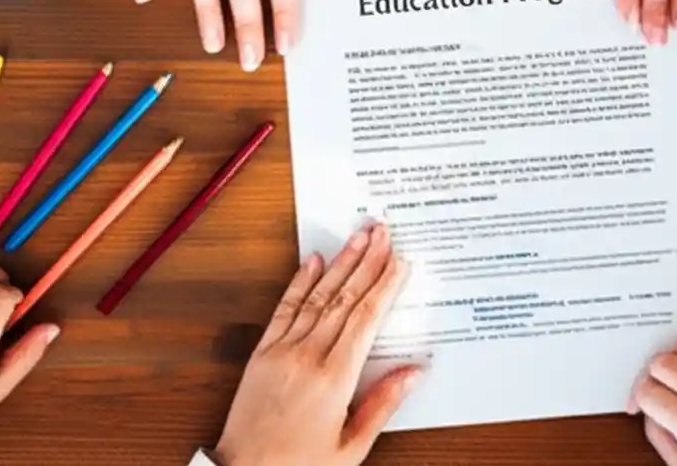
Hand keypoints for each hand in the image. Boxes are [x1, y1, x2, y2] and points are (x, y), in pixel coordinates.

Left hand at [214, 223, 421, 465]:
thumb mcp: (351, 447)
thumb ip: (383, 403)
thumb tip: (414, 371)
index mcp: (334, 379)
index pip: (366, 319)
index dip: (384, 286)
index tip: (399, 262)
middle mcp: (308, 356)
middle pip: (345, 299)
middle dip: (367, 262)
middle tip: (383, 232)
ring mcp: (282, 351)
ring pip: (318, 297)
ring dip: (341, 264)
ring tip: (359, 236)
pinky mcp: (263, 353)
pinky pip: (284, 309)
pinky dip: (300, 282)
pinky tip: (315, 262)